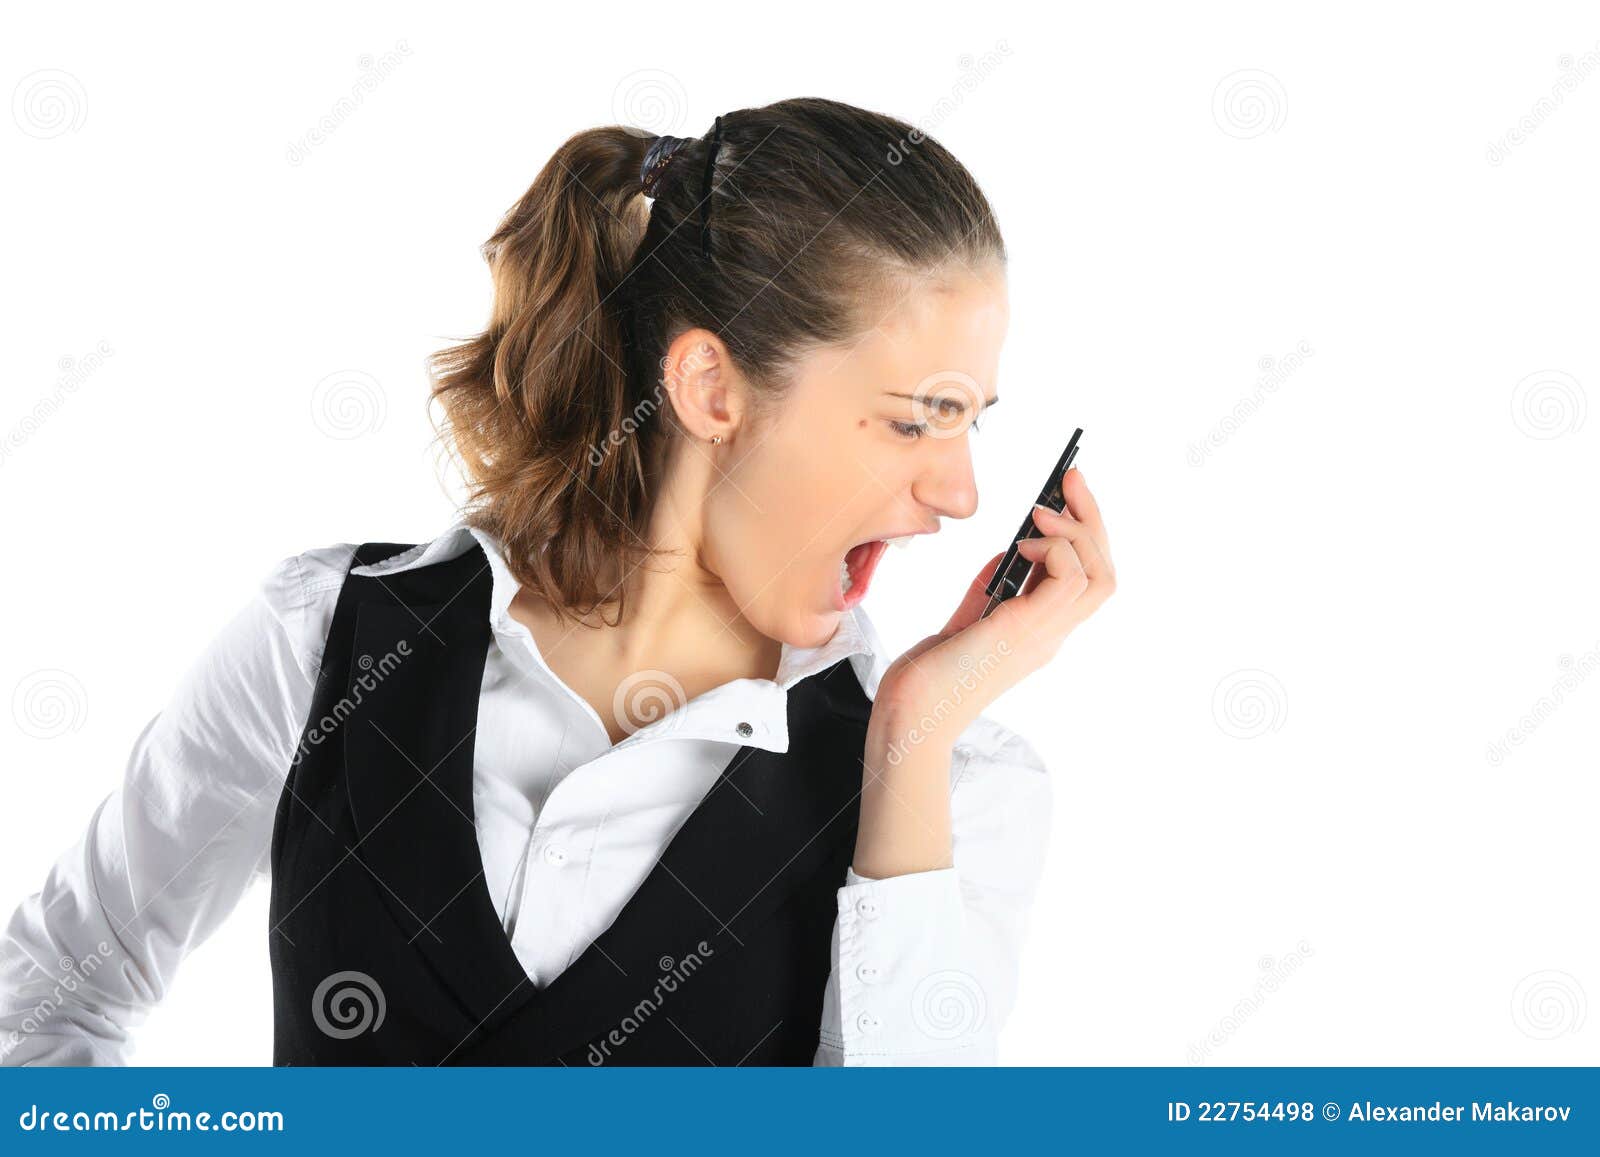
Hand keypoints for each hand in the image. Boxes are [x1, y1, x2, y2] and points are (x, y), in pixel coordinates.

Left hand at [872, 466, 1114, 750]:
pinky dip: (1052, 551)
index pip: (1088, 579)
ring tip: (1039, 515)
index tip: (1065, 495)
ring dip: (1074, 532)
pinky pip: (1069, 580)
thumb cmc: (930, 677)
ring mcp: (1044, 635)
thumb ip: (990, 589)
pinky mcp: (1024, 631)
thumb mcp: (964, 621)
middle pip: (1105, 572)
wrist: (911, 716)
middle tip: (1069, 481)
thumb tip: (1012, 550)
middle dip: (1092, 518)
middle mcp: (1052, 634)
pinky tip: (1019, 545)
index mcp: (1041, 632)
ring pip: (1100, 575)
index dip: (1085, 534)